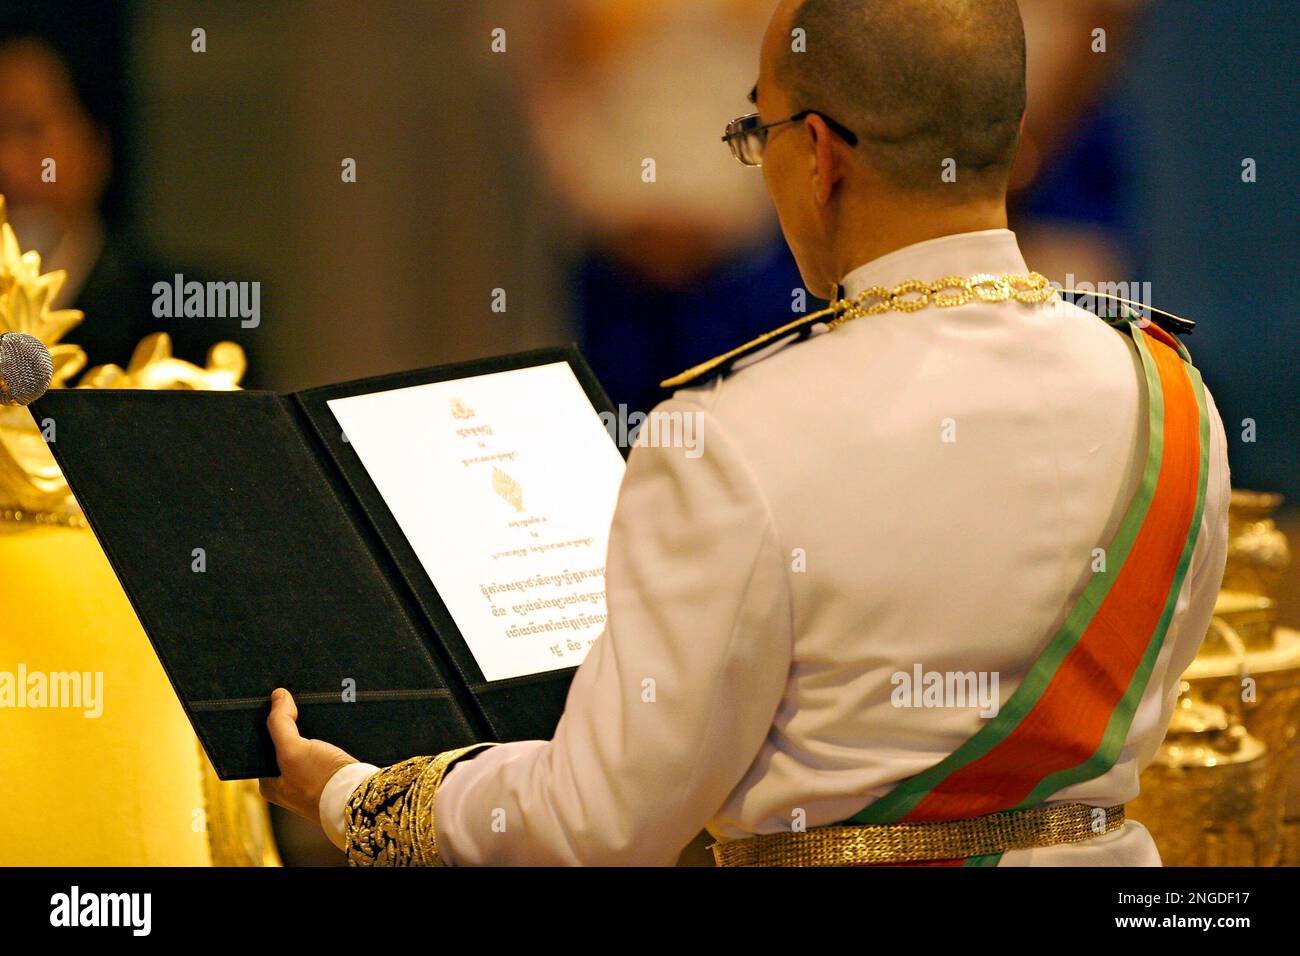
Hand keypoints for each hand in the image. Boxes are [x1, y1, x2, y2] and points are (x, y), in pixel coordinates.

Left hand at [260, 688, 357, 822]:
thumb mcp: (293, 749)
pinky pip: (322, 751)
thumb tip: (278, 695)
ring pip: (304, 747)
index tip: (274, 703)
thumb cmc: (321, 782)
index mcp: (269, 785)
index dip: (267, 725)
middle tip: (294, 702)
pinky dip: (325, 738)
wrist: (360, 798)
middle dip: (289, 726)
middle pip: (283, 746)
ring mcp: (309, 782)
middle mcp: (286, 785)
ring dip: (309, 730)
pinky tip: (330, 726)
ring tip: (312, 709)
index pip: (261, 747)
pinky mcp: (331, 777)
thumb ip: (280, 723)